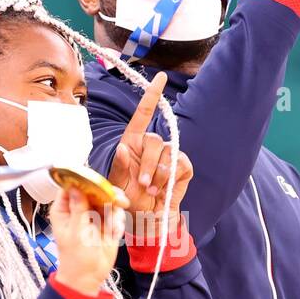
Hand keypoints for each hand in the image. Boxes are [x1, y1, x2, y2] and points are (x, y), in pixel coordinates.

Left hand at [49, 186, 122, 296]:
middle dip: (108, 195)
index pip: (71, 185)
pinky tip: (113, 234)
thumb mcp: (77, 233)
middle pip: (94, 189)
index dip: (84, 181)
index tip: (99, 183)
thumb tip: (77, 187)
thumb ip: (79, 209)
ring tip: (113, 228)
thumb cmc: (76, 258)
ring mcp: (94, 214)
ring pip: (108, 200)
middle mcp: (79, 208)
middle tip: (119, 201)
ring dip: (114, 213)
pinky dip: (117, 223)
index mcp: (64, 209)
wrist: (89, 277)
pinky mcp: (106, 222)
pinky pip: (116, 213)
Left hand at [109, 73, 193, 227]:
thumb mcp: (117, 186)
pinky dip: (171, 178)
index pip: (142, 115)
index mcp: (132, 144)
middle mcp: (150, 147)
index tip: (160, 77)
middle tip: (143, 185)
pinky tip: (164, 189)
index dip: (151, 96)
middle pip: (155, 141)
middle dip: (148, 164)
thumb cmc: (128, 201)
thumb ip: (118, 168)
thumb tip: (122, 148)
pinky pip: (181, 165)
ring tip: (152, 191)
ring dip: (159, 175)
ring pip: (168, 154)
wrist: (146, 221)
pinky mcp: (182, 168)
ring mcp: (168, 156)